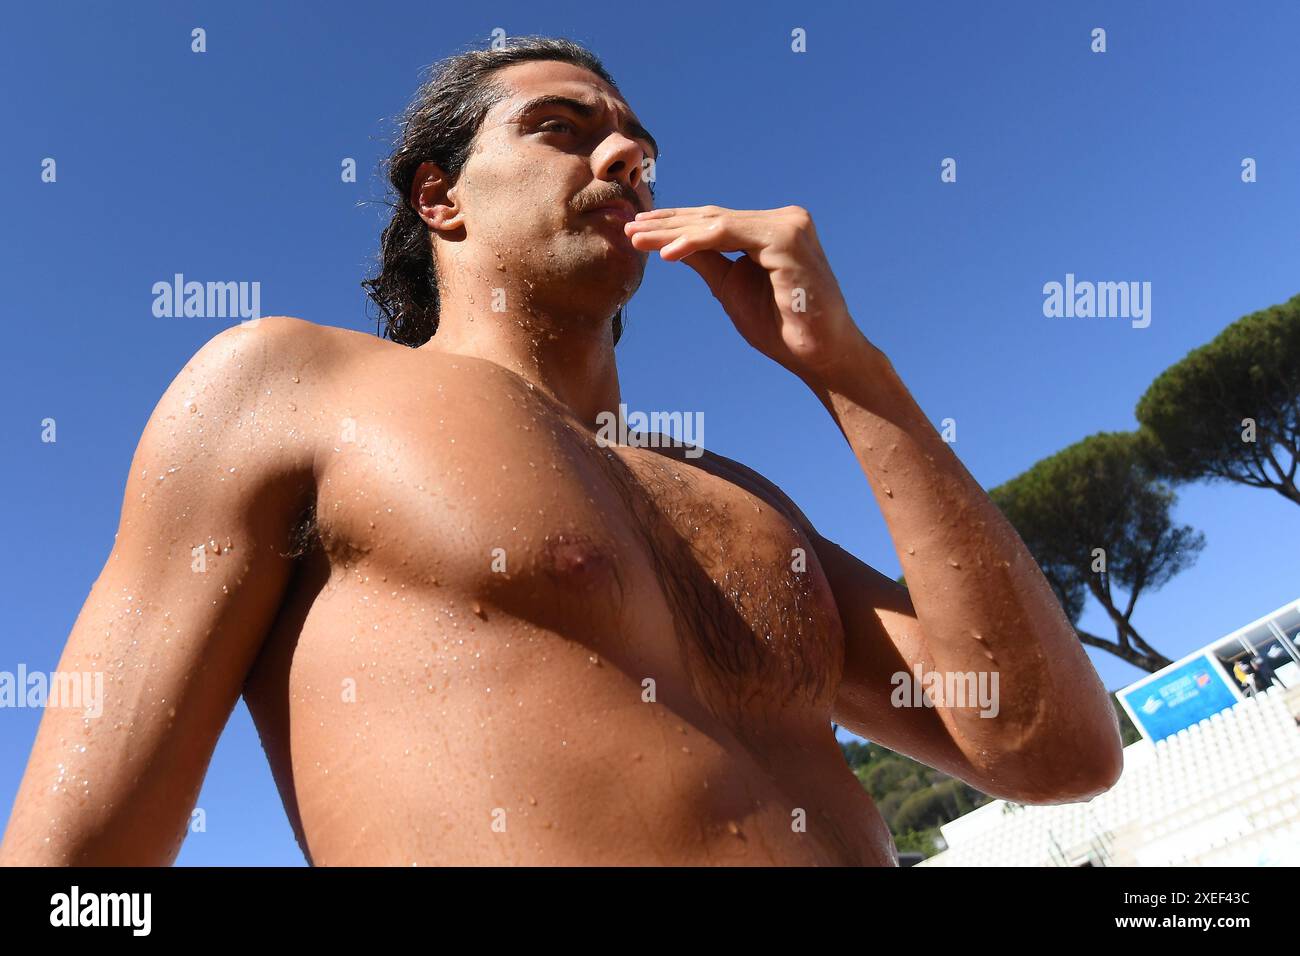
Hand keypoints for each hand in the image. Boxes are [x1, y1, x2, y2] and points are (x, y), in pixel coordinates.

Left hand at [624, 204, 874, 381]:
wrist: (820, 355)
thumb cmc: (782, 328)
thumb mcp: (731, 288)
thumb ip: (706, 262)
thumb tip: (670, 245)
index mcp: (774, 229)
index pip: (717, 222)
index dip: (676, 226)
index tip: (639, 232)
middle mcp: (785, 220)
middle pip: (714, 218)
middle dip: (668, 224)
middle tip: (629, 228)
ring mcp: (788, 225)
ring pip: (717, 224)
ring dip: (673, 232)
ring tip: (637, 239)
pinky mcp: (787, 239)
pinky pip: (730, 236)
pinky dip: (696, 243)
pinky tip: (667, 254)